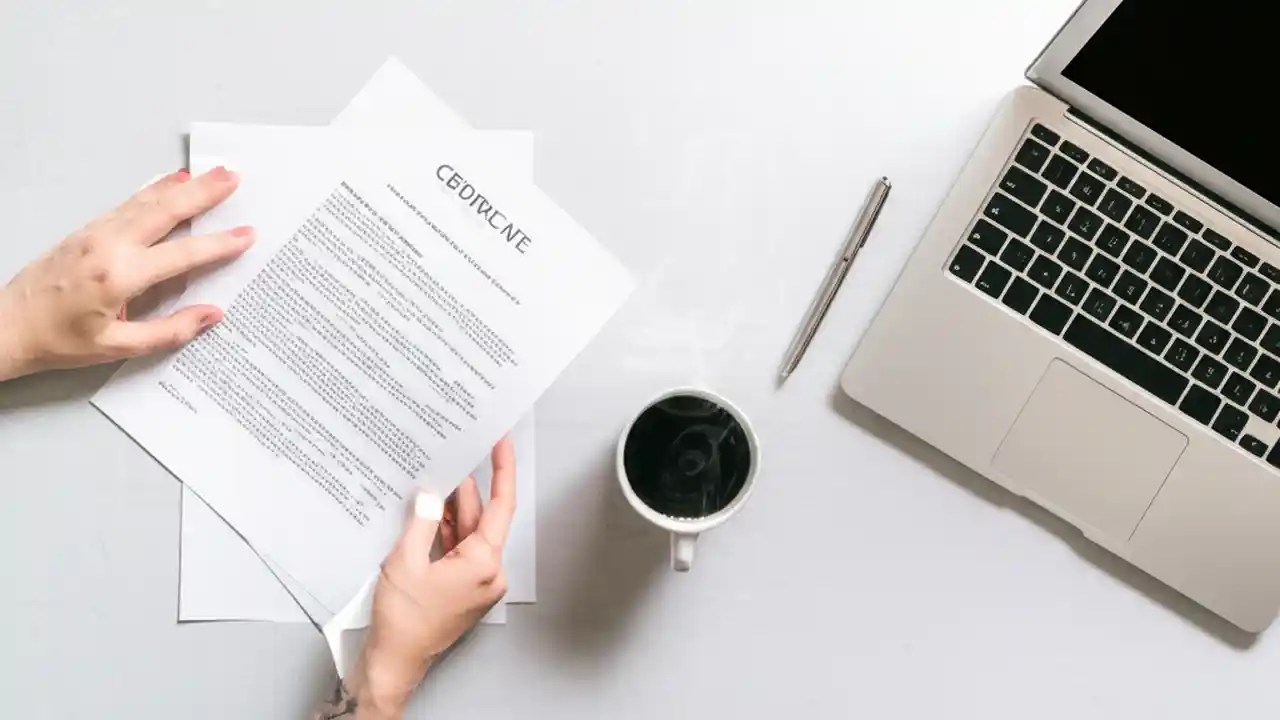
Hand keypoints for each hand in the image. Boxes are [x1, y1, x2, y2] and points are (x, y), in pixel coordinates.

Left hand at [0, 167, 252, 380]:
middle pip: (166, 211)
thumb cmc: (57, 340)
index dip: (219, 245)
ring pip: (146, 201)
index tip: (246, 235)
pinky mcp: (86, 231)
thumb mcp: (117, 346)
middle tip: (233, 178)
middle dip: (203, 193)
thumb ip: (169, 331)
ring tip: (209, 174)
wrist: (6, 325)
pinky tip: (167, 182)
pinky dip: (152, 190)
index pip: (183, 254)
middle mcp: (108, 246)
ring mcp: (95, 234)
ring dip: (181, 186)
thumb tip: (210, 315)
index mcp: (120, 277)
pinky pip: (127, 204)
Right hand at [348, 438, 516, 718]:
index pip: (501, 506)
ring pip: (468, 534)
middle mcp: (488, 573)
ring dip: (451, 510)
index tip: (501, 443)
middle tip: (454, 455)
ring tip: (434, 480)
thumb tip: (429, 494)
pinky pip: (459, 550)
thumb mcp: (405, 561)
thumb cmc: (403, 621)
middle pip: (481, 518)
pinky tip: (428, 513)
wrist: (395, 661)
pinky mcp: (463, 588)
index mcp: (483, 564)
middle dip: (466, 489)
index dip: (503, 470)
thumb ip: (421, 521)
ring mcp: (477, 582)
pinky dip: (445, 532)